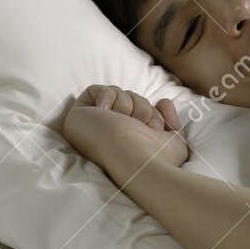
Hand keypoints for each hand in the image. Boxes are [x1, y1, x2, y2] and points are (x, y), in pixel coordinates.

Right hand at [58, 85, 188, 186]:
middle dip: (141, 107)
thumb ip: (169, 120)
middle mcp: (104, 135)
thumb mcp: (173, 139)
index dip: (150, 112)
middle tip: (139, 127)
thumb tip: (163, 101)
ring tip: (124, 124)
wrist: (137, 159)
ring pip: (115, 93)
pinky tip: (107, 116)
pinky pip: (94, 89)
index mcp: (123, 140)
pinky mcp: (76, 116)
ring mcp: (89, 127)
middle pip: (127, 99)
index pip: (137, 109)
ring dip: (128, 104)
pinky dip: (107, 96)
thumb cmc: (157, 156)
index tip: (155, 127)